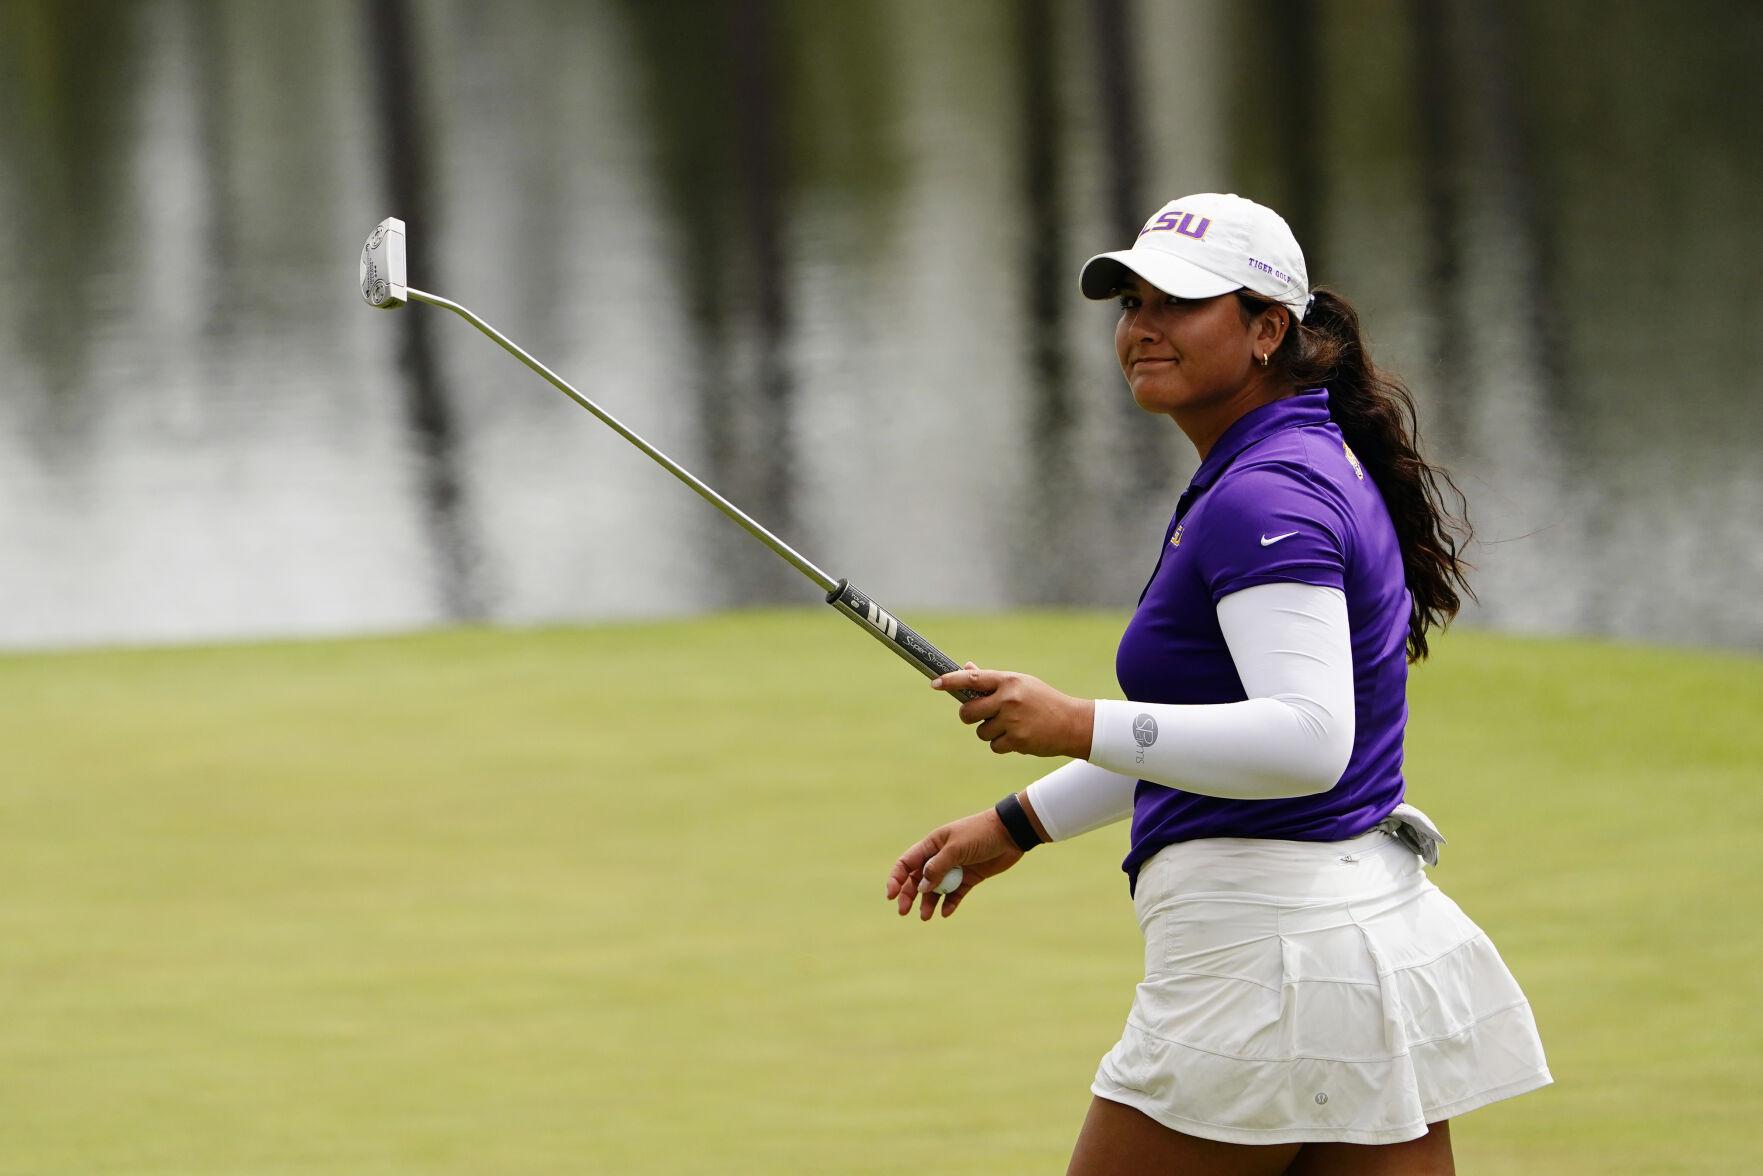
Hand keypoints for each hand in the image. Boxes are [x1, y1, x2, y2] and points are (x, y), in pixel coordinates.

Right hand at [886, 808, 1023, 919]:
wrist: (1010, 834)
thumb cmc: (980, 834)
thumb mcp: (955, 849)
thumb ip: (937, 867)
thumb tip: (920, 886)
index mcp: (932, 845)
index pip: (906, 863)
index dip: (896, 879)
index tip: (891, 895)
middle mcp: (940, 858)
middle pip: (917, 879)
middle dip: (909, 895)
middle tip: (904, 912)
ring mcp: (954, 869)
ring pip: (935, 890)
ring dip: (928, 903)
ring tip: (926, 917)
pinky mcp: (969, 878)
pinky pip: (955, 894)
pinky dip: (949, 903)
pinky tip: (946, 912)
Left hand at [931, 662, 1094, 758]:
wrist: (1072, 723)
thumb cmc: (1043, 700)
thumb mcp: (1021, 684)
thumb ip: (992, 681)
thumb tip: (966, 668)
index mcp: (1009, 681)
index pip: (973, 679)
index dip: (951, 681)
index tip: (935, 683)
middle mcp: (1008, 699)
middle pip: (968, 711)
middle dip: (969, 716)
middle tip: (980, 715)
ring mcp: (1012, 720)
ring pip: (981, 732)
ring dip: (990, 732)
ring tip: (1012, 726)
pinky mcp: (1017, 740)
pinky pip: (994, 746)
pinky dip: (1002, 744)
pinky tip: (1019, 737)